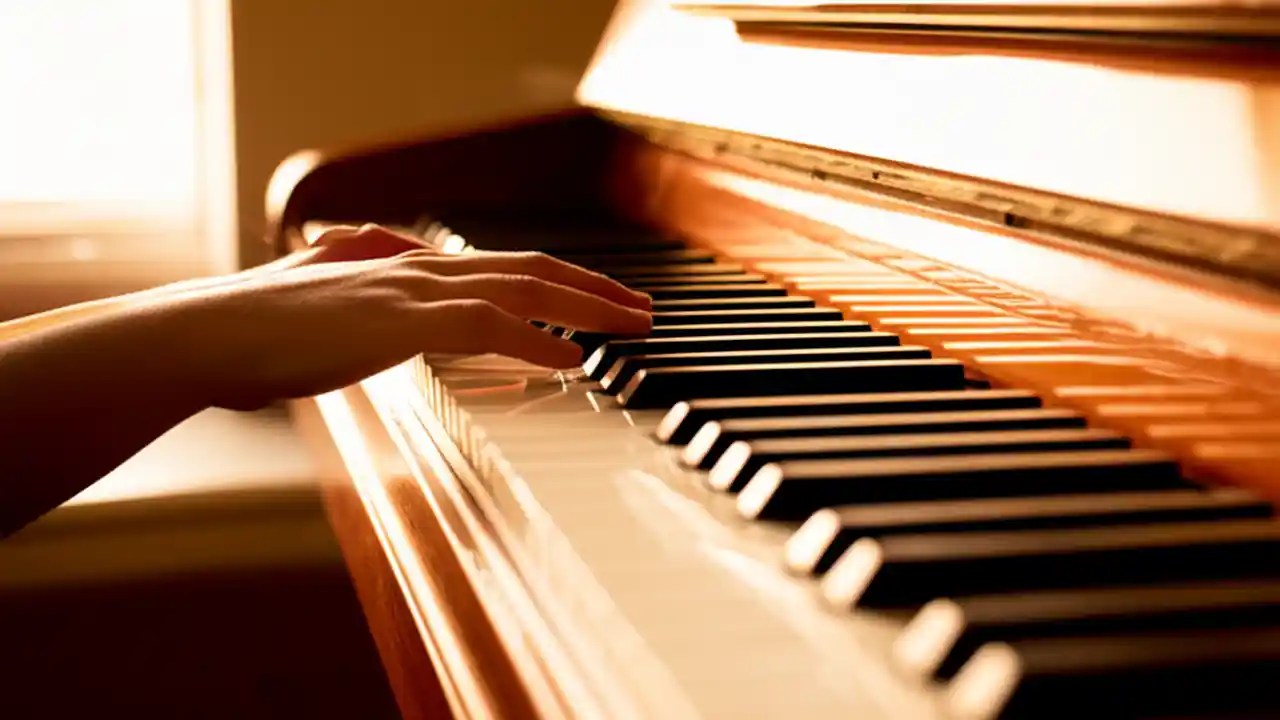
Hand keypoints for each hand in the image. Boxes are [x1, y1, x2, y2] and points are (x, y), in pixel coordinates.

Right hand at [179, 245, 651, 409]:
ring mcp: (412, 288)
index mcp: (411, 266)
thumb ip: (369, 270)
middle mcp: (422, 268)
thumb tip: (396, 255)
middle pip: (533, 269)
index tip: (603, 301)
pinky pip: (486, 324)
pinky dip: (536, 338)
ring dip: (587, 307)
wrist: (213, 334)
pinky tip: (573, 356)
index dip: (564, 282)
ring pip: (523, 287)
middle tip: (644, 310)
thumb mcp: (327, 290)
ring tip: (631, 327)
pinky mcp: (399, 319)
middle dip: (596, 290)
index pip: (508, 267)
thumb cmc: (264, 325)